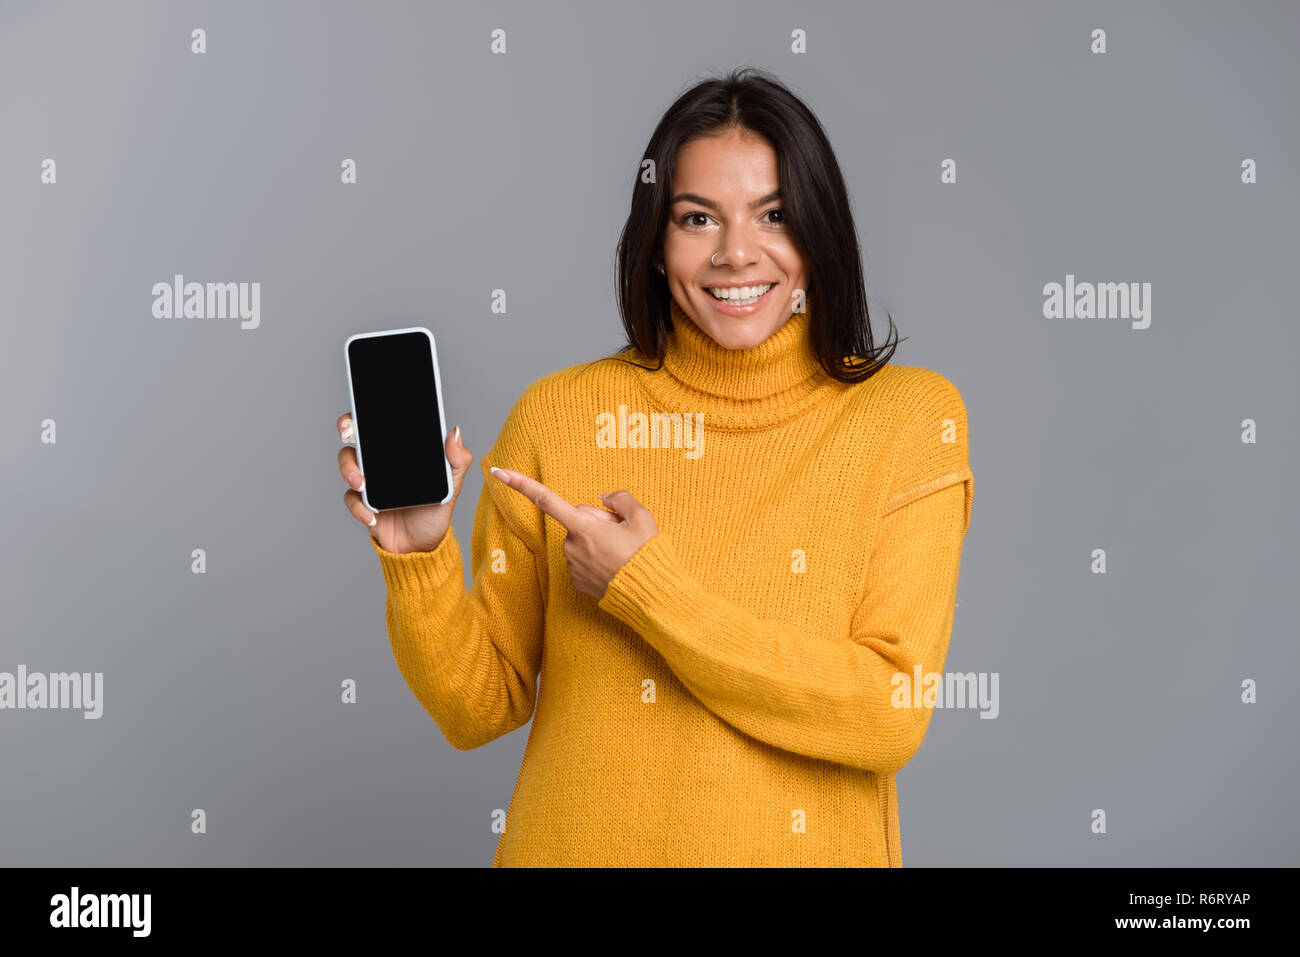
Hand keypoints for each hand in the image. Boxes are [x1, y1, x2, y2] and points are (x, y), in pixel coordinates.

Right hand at [337, 412, 473, 553]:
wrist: (425, 545)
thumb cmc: (435, 510)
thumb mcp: (452, 484)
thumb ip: (457, 459)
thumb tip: (455, 432)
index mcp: (400, 452)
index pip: (381, 424)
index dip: (369, 412)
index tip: (364, 410)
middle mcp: (380, 463)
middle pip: (356, 436)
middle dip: (347, 428)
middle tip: (350, 434)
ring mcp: (369, 483)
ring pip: (348, 465)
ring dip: (349, 470)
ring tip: (361, 484)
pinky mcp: (362, 505)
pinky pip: (352, 500)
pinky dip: (358, 508)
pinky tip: (371, 516)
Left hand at [490, 468, 658, 599]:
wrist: (648, 596)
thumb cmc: (645, 556)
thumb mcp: (642, 518)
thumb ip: (620, 499)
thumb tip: (604, 499)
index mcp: (583, 527)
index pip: (547, 499)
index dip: (521, 483)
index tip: (498, 471)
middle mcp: (571, 546)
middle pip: (578, 520)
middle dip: (596, 521)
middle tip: (621, 534)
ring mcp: (572, 566)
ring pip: (580, 540)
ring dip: (596, 541)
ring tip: (620, 553)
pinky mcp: (576, 581)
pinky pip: (581, 560)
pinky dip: (595, 559)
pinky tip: (613, 566)